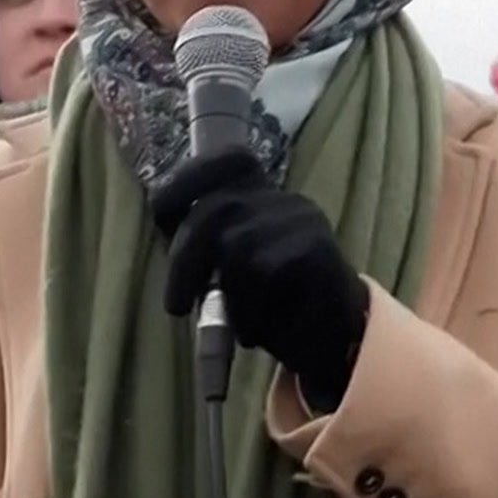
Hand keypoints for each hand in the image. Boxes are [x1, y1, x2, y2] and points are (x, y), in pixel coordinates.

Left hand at [152, 151, 368, 410]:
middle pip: (216, 209)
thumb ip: (206, 241)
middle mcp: (283, 197)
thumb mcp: (232, 264)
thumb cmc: (273, 301)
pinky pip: (262, 272)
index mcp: (261, 192)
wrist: (332, 337)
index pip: (225, 160)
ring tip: (236, 321)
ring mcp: (302, 219)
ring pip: (236, 244)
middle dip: (183, 262)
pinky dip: (249, 309)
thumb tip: (168, 229)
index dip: (185, 183)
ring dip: (224, 294)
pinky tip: (257, 328)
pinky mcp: (315, 247)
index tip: (164, 220)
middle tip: (176, 306)